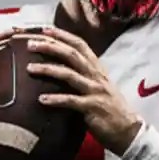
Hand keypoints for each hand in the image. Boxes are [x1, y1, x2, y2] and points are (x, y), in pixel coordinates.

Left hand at [25, 26, 142, 155]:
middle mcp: (97, 76)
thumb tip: (62, 68)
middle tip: (30, 44)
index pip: (80, 45)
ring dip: (48, 69)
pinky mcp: (92, 108)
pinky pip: (71, 101)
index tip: (45, 29)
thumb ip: (84, 76)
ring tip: (29, 68)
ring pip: (69, 75)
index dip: (63, 36)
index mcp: (97, 69)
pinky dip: (56, 99)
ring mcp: (95, 91)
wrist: (129, 131)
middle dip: (51, 47)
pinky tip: (41, 99)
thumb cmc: (110, 110)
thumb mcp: (99, 87)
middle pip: (72, 55)